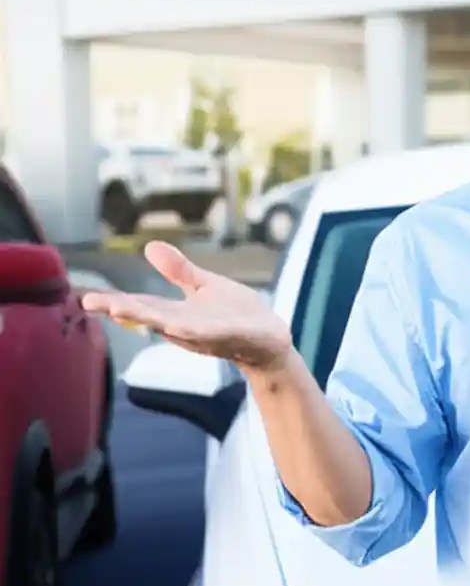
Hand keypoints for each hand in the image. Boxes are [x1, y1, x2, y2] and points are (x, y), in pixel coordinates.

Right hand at [80, 241, 293, 372]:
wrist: (270, 339)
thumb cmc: (236, 313)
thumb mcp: (204, 286)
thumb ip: (178, 270)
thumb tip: (150, 246)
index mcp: (176, 313)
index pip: (139, 306)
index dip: (112, 302)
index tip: (83, 298)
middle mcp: (183, 326)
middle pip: (147, 317)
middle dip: (119, 309)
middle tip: (90, 303)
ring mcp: (203, 333)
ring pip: (170, 325)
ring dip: (146, 317)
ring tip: (117, 307)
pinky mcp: (226, 336)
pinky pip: (204, 332)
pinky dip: (188, 328)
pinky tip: (172, 323)